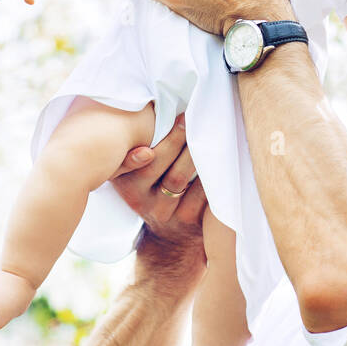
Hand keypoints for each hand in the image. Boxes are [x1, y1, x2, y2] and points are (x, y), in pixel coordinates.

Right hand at [112, 114, 207, 288]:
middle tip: (193, 115)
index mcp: (125, 181)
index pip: (138, 155)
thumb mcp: (137, 175)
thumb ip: (141, 149)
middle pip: (159, 162)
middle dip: (178, 137)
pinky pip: (200, 194)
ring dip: (195, 152)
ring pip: (179, 178)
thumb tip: (157, 104)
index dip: (158, 134)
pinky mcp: (185, 222)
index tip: (177, 112)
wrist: (169, 241)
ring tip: (210, 129)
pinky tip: (221, 157)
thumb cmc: (156, 191)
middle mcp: (138, 198)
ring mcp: (162, 212)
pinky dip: (211, 175)